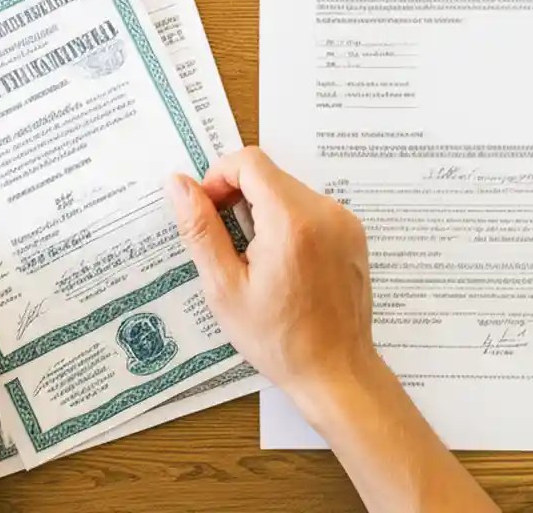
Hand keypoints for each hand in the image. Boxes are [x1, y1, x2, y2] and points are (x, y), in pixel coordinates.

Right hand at [164, 147, 376, 402]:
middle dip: (238, 196)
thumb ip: (201, 229)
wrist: (337, 372)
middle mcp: (324, 211)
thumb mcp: (224, 288)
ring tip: (252, 259)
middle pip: (269, 175)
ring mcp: (344, 222)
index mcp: (291, 221)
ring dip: (262, 210)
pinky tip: (280, 264)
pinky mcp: (353, 234)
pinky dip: (287, 222)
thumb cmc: (277, 339)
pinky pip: (311, 209)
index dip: (218, 177)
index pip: (249, 162)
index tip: (207, 212)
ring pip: (289, 191)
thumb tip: (178, 184)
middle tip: (224, 243)